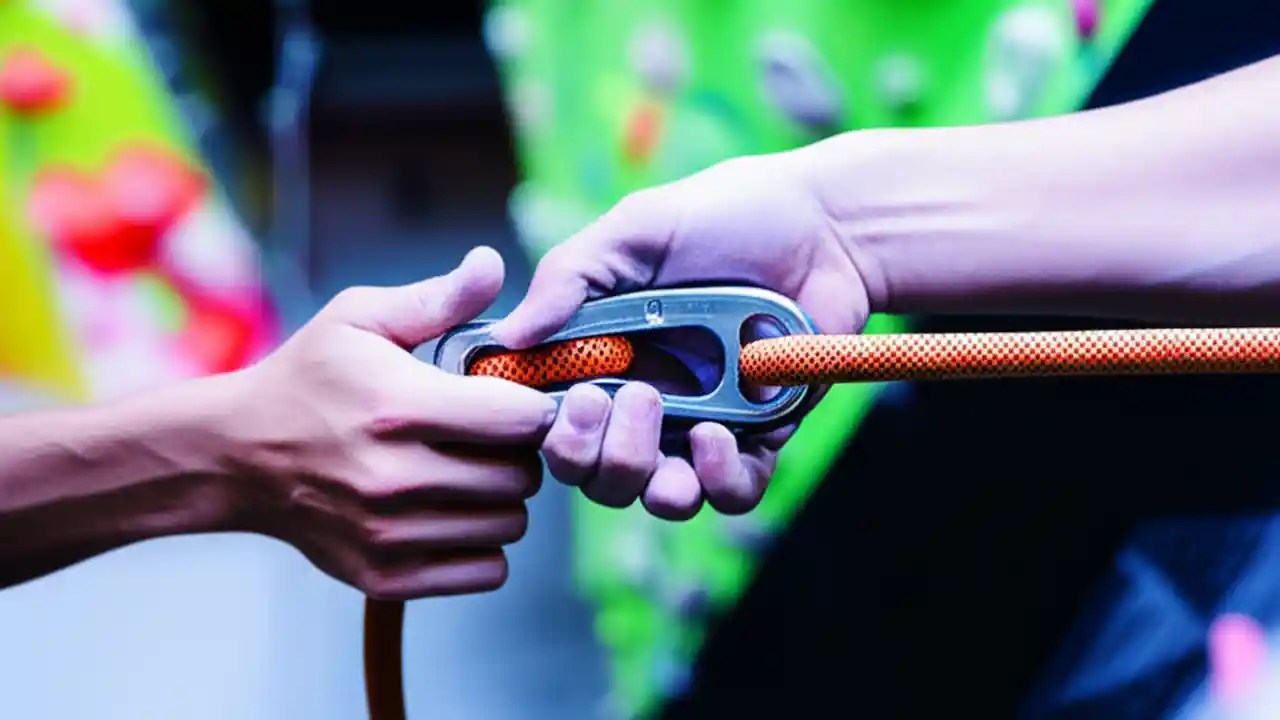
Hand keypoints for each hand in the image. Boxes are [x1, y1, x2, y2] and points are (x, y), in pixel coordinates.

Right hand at [228, 248, 555, 599]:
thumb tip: (493, 264)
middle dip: (518, 453)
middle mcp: (397, 477)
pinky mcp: (386, 576)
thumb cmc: (307, 379)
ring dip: (501, 499)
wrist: (236, 456)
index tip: (515, 400)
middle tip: (489, 438)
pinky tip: (453, 512)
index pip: (523, 419)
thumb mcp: (361, 318)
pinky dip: (482, 545)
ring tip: (468, 471)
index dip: (533, 405)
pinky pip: (486, 571)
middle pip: (522, 476)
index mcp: (400, 407)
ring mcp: (391, 533)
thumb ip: (437, 298)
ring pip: (510, 525)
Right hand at [490, 150, 871, 520]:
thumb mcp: (633, 231)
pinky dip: (717, 478)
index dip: (541, 430)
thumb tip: (508, 336)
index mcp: (603, 356)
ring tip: (654, 416)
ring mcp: (701, 424)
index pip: (551, 421)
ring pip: (656, 496)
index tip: (551, 400)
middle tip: (610, 398)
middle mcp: (644, 400)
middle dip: (588, 456)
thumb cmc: (724, 215)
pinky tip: (717, 434)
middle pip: (593, 474)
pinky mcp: (760, 437)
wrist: (823, 224)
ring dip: (642, 476)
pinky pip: (732, 493)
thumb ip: (569, 277)